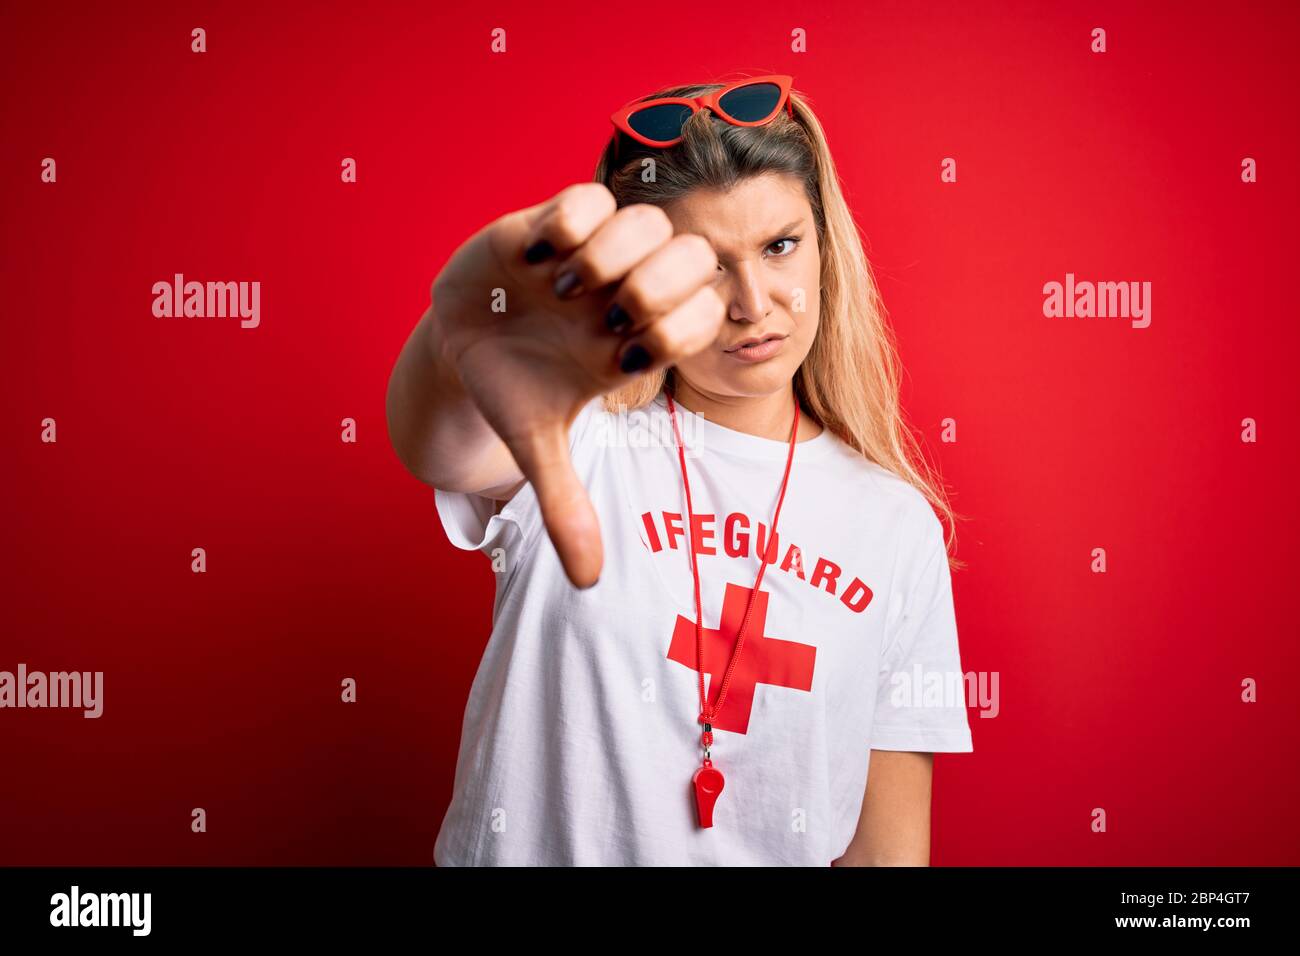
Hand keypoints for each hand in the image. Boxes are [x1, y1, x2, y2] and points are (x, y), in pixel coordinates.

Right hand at [431, 182, 726, 587]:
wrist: (460, 341)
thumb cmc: (511, 388)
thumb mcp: (536, 448)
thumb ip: (568, 506)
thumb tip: (590, 583)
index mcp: (640, 339)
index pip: (706, 318)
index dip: (677, 333)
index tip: (621, 355)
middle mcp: (630, 290)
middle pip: (695, 258)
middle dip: (654, 288)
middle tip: (604, 314)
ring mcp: (598, 253)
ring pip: (650, 221)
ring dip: (610, 257)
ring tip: (567, 285)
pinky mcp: (556, 219)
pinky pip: (590, 197)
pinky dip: (570, 223)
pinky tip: (541, 255)